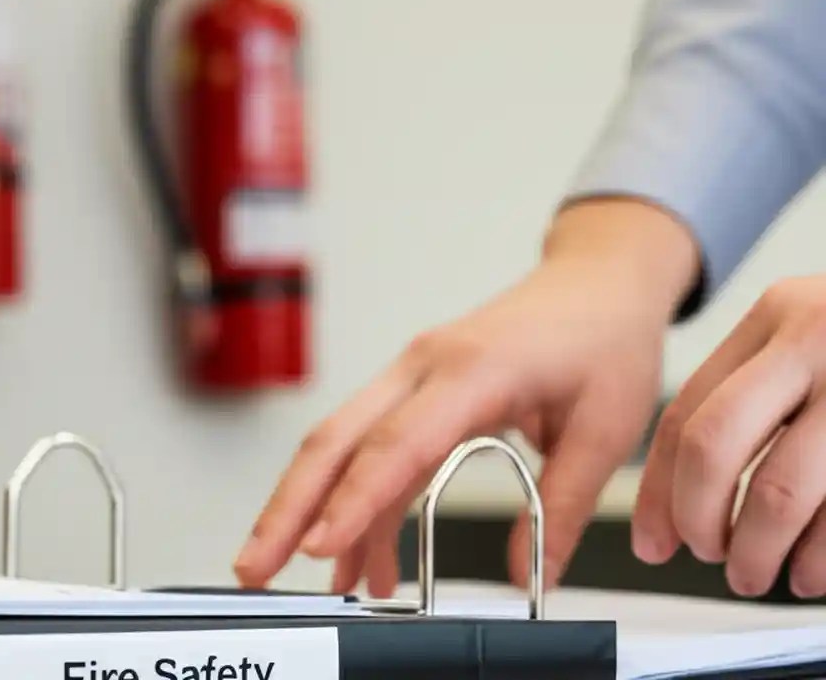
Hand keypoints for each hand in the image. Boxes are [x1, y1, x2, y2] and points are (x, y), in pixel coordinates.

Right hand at [233, 199, 697, 595]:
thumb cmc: (604, 337)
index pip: (397, 442)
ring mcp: (410, 376)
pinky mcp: (413, 392)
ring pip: (339, 447)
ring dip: (311, 512)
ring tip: (303, 580)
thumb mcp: (606, 427)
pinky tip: (363, 560)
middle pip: (335, 440)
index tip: (321, 546)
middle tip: (255, 565)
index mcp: (472, 369)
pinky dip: (357, 505)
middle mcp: (423, 367)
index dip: (355, 499)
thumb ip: (563, 504)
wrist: (597, 281)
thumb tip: (530, 576)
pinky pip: (370, 451)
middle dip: (288, 508)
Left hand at [635, 275, 825, 598]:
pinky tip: (812, 574)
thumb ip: (753, 396)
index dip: (661, 488)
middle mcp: (820, 339)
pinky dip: (821, 556)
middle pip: (716, 445)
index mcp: (780, 315)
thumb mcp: (813, 337)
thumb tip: (678, 498)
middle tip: (708, 554)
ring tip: (755, 575)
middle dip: (699, 516)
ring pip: (781, 490)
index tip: (656, 539)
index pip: (689, 411)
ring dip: (758, 550)